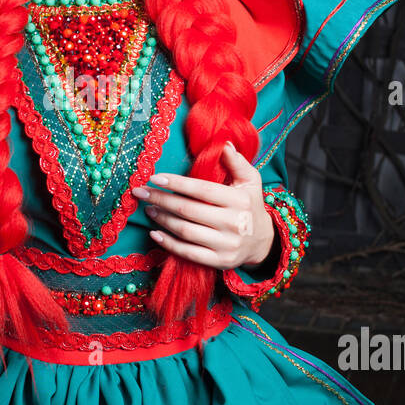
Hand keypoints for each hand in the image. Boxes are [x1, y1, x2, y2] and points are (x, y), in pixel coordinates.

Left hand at [131, 142, 274, 268]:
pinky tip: (155, 233)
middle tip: (141, 192)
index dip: (176, 184)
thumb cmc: (250, 205)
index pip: (202, 190)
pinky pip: (188, 253)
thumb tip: (222, 143)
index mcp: (239, 200)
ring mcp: (227, 245)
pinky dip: (168, 244)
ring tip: (148, 209)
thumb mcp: (250, 181)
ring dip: (162, 219)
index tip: (155, 178)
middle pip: (188, 210)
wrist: (263, 241)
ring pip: (185, 231)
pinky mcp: (220, 261)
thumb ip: (236, 161)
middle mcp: (234, 223)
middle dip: (161, 200)